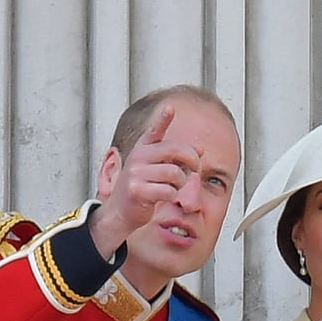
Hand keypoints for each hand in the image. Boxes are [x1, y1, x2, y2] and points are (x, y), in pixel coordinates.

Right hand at [91, 103, 202, 254]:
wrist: (121, 211)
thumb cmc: (142, 189)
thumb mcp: (155, 169)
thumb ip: (175, 158)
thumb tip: (200, 149)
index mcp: (142, 148)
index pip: (154, 130)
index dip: (163, 119)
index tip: (171, 108)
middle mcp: (138, 157)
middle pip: (175, 150)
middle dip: (192, 158)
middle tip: (197, 167)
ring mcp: (136, 173)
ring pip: (175, 173)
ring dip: (181, 182)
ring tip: (175, 186)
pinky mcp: (137, 191)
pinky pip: (168, 191)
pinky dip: (173, 195)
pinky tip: (166, 196)